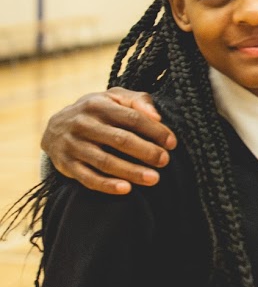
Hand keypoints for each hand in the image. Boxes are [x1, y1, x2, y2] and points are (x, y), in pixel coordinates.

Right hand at [42, 88, 176, 194]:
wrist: (55, 126)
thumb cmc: (97, 111)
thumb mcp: (114, 97)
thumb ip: (138, 100)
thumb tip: (157, 116)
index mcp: (98, 105)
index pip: (132, 118)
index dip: (155, 131)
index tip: (172, 143)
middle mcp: (83, 124)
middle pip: (120, 140)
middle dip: (146, 152)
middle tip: (165, 161)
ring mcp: (73, 146)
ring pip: (105, 161)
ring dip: (131, 172)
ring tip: (154, 179)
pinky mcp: (66, 165)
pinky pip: (88, 178)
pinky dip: (107, 185)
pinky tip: (127, 189)